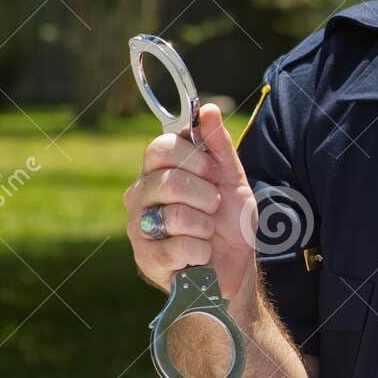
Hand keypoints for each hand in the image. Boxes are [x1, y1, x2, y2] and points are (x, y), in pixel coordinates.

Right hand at [124, 103, 259, 306]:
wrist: (238, 268)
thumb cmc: (230, 224)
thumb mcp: (233, 181)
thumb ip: (219, 147)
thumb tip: (206, 109)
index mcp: (158, 172)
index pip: (161, 147)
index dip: (195, 158)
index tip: (215, 174)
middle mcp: (141, 195)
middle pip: (168, 180)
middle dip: (206, 196)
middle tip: (214, 207)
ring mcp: (139, 227)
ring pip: (175, 215)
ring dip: (206, 227)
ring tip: (207, 234)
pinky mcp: (145, 259)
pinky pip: (177, 247)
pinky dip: (201, 252)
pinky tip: (200, 255)